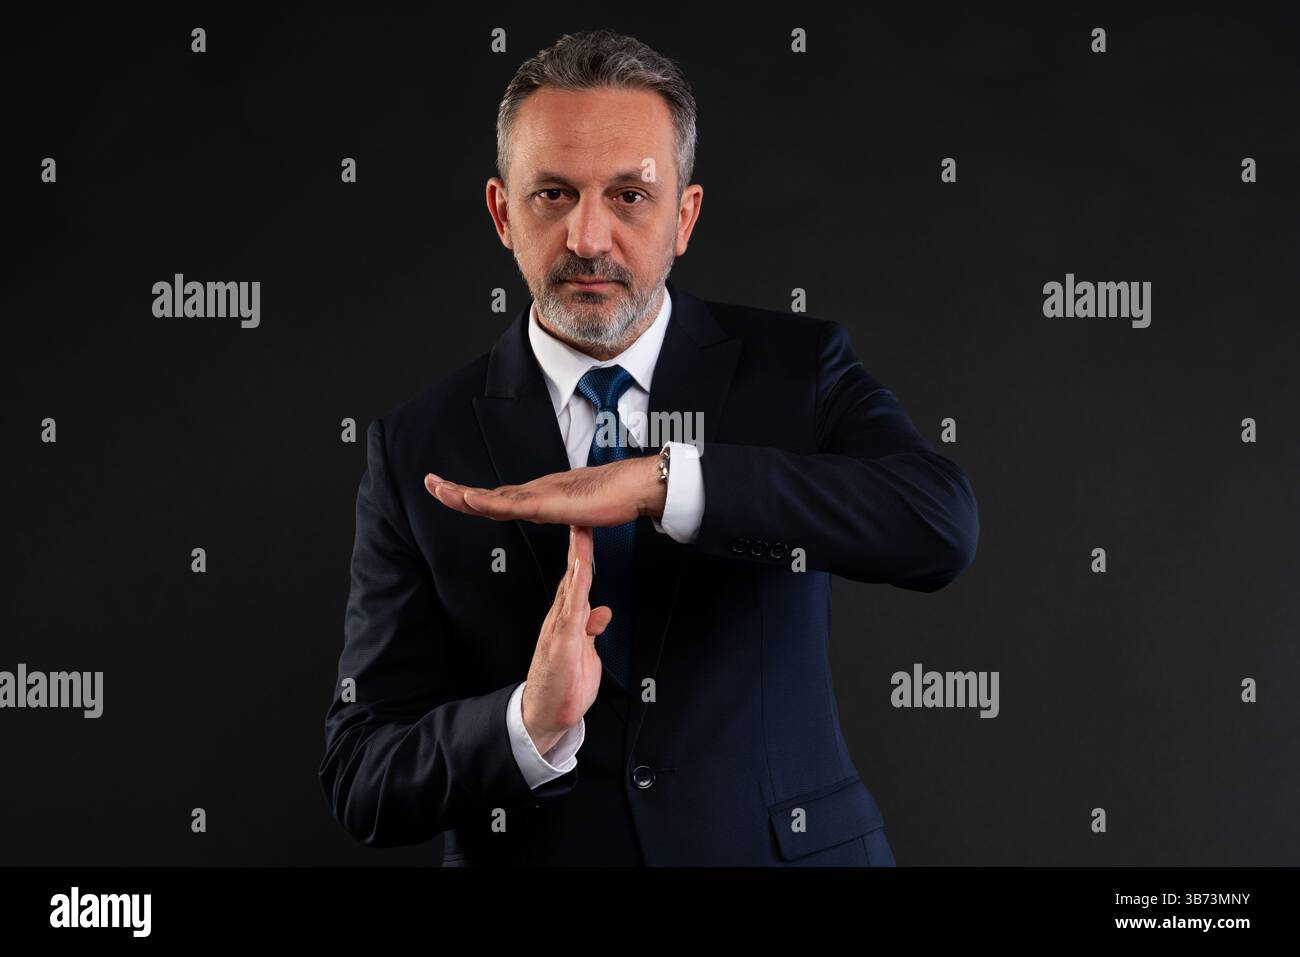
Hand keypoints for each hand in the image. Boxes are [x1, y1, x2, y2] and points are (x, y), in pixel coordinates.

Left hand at [423, 455, 665, 526]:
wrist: (635, 486)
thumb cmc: (615, 497)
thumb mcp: (584, 511)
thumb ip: (573, 515)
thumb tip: (574, 522)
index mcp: (541, 496)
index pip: (501, 499)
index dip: (475, 497)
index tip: (453, 493)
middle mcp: (535, 491)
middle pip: (488, 494)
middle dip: (456, 490)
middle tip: (430, 482)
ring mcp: (540, 495)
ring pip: (492, 497)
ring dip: (462, 494)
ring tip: (437, 488)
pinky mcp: (548, 502)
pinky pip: (510, 504)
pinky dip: (486, 502)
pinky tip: (468, 500)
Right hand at [520, 525, 611, 752]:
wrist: (545, 715)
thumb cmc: (564, 685)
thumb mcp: (586, 653)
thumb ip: (592, 630)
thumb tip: (602, 611)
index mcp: (567, 619)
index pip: (576, 581)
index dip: (582, 555)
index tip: (586, 531)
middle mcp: (561, 619)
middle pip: (571, 576)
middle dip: (577, 547)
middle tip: (582, 517)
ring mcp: (559, 629)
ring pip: (570, 588)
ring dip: (576, 561)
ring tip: (581, 535)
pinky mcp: (562, 643)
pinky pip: (571, 611)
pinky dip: (576, 589)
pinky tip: (581, 573)